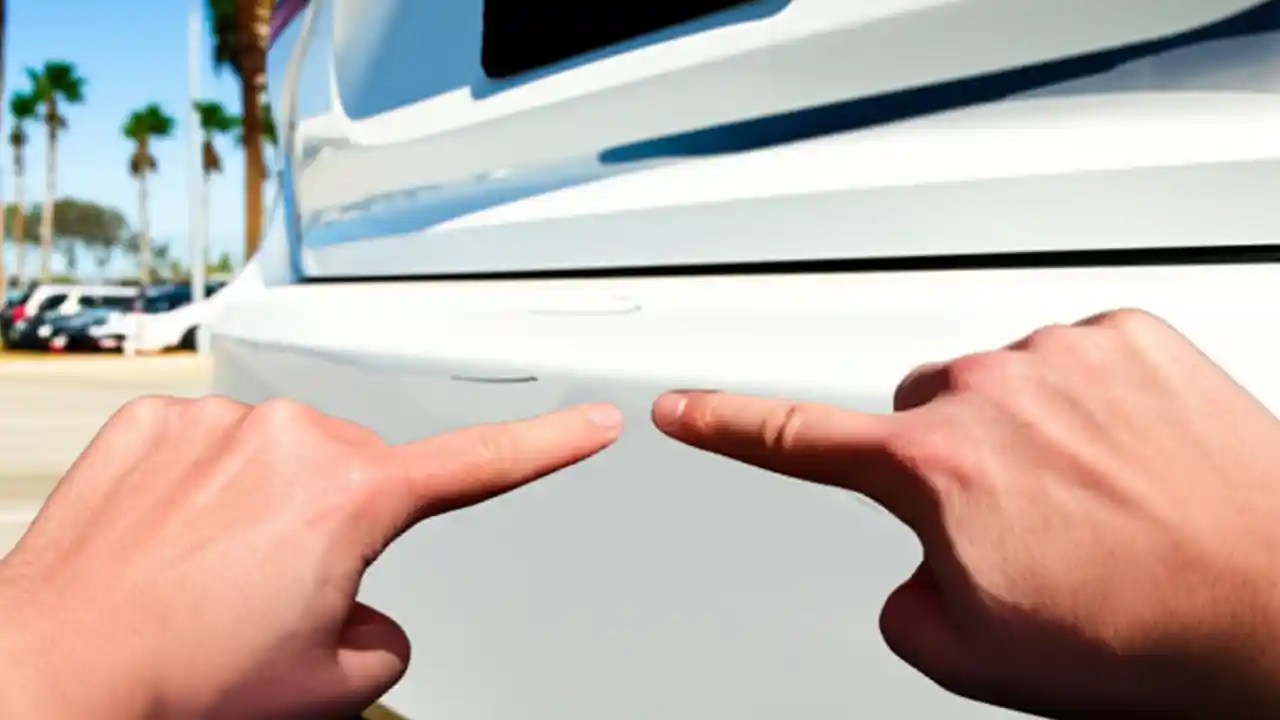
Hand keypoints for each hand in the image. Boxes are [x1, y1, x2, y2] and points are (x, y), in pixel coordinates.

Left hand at [0, 397, 621, 718]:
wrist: (55, 672)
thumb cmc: (183, 683)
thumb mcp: (329, 686)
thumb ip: (385, 639)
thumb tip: (364, 615)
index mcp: (353, 497)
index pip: (480, 464)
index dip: (548, 444)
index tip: (592, 421)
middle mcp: (293, 440)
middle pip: (359, 475)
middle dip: (339, 526)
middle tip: (278, 595)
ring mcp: (218, 424)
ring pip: (283, 459)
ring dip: (268, 505)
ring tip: (212, 573)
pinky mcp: (157, 422)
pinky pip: (211, 445)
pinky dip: (204, 488)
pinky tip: (171, 540)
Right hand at [652, 310, 1279, 717]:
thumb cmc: (1145, 634)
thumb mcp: (978, 654)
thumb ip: (907, 604)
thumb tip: (918, 574)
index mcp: (933, 468)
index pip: (795, 439)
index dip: (726, 424)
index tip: (683, 407)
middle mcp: (988, 393)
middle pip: (920, 408)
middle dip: (943, 455)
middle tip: (1016, 521)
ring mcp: (1063, 356)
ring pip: (1001, 382)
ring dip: (1024, 431)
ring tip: (1093, 499)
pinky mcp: (1131, 337)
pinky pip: (1075, 359)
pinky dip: (1088, 403)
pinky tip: (1131, 460)